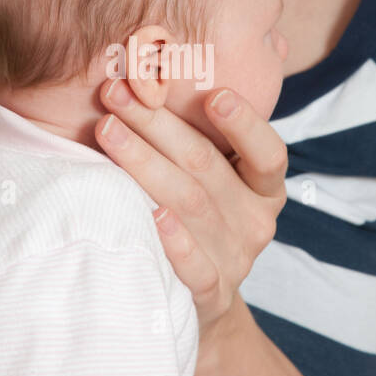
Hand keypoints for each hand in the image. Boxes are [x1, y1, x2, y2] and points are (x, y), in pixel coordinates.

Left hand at [93, 79, 287, 331]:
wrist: (201, 303)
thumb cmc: (200, 224)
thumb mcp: (216, 183)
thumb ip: (203, 139)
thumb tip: (154, 73)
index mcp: (264, 189)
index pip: (267, 153)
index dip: (245, 124)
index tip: (214, 94)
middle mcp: (256, 221)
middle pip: (206, 167)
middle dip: (157, 124)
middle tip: (116, 94)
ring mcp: (236, 259)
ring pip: (191, 206)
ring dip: (146, 164)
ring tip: (107, 131)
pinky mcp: (211, 294)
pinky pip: (196, 268)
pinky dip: (175, 241)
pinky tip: (151, 215)